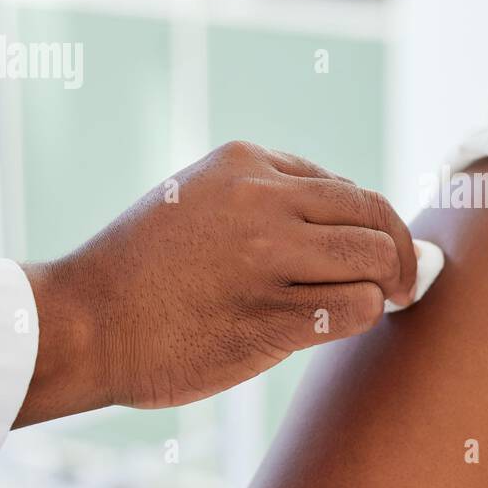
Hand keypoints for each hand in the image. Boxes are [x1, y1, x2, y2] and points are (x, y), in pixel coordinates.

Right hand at [15, 141, 417, 426]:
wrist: (83, 324)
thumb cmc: (140, 271)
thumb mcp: (196, 198)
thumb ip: (263, 198)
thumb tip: (346, 220)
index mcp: (244, 163)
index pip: (341, 186)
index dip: (368, 221)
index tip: (372, 247)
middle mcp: (261, 201)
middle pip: (371, 215)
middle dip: (398, 249)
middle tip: (405, 279)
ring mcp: (267, 258)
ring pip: (373, 258)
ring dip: (387, 284)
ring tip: (384, 300)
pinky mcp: (271, 315)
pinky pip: (354, 308)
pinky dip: (363, 315)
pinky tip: (345, 322)